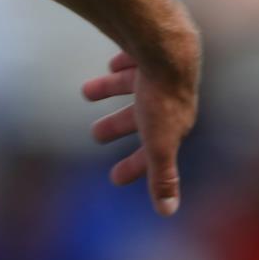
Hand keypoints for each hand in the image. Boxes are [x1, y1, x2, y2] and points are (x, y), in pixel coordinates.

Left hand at [82, 46, 198, 216]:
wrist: (167, 46)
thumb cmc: (162, 97)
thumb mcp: (159, 143)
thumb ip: (162, 176)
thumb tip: (168, 212)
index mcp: (172, 124)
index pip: (152, 153)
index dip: (134, 167)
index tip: (114, 179)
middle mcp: (169, 98)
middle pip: (140, 117)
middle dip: (118, 127)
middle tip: (95, 135)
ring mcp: (160, 71)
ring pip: (133, 85)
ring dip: (111, 90)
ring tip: (86, 92)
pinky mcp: (152, 48)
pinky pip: (137, 56)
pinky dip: (124, 62)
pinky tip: (113, 63)